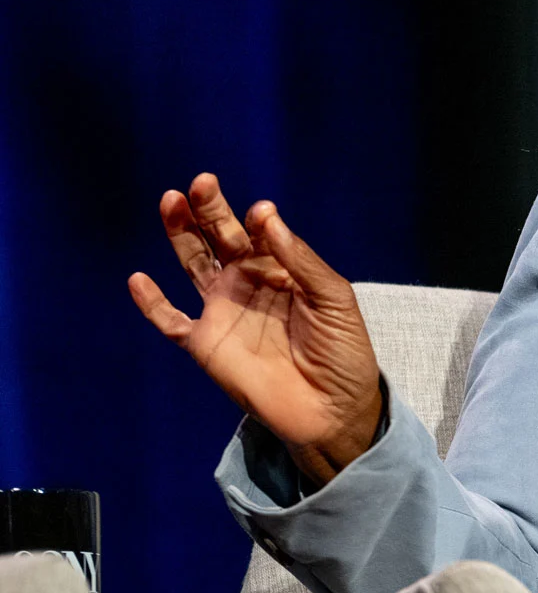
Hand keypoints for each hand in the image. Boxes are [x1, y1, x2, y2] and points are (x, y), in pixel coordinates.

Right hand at [128, 174, 381, 484]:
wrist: (332, 409)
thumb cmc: (344, 352)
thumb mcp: (333, 299)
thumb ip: (300, 260)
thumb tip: (267, 216)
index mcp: (282, 270)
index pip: (260, 233)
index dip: (258, 220)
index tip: (260, 212)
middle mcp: (249, 284)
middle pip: (220, 238)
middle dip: (210, 209)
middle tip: (201, 182)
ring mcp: (224, 312)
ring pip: (193, 265)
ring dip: (181, 235)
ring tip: (171, 201)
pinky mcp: (205, 345)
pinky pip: (171, 321)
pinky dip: (152, 303)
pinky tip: (138, 280)